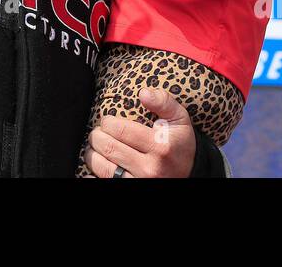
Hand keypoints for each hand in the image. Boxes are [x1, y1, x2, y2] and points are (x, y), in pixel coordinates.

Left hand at [81, 87, 197, 177]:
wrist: (190, 173)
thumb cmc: (179, 143)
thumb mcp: (180, 119)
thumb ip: (164, 102)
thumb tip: (143, 92)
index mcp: (160, 146)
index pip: (121, 130)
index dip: (107, 122)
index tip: (107, 121)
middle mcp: (150, 168)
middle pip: (109, 148)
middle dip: (97, 136)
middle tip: (98, 132)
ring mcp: (141, 182)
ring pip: (102, 167)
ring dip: (92, 154)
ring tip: (96, 146)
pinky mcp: (132, 190)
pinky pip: (103, 183)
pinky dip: (94, 173)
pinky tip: (98, 163)